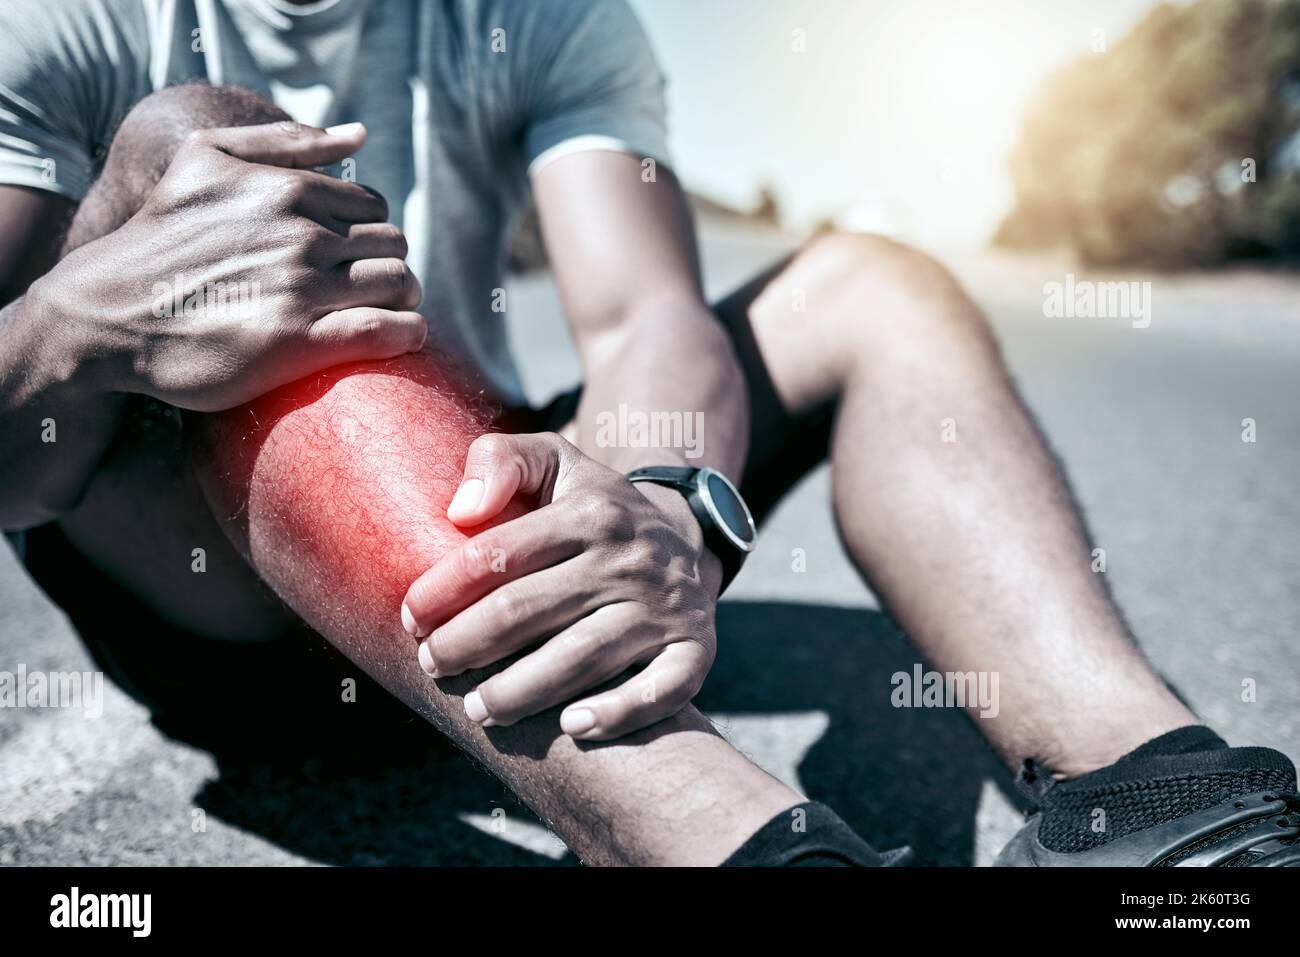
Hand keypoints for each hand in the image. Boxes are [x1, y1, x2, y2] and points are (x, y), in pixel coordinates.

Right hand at [31, 120, 424, 411]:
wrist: (106, 314)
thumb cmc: (160, 238)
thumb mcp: (202, 159)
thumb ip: (283, 141)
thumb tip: (358, 134)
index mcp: (286, 190)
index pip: (375, 208)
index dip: (368, 235)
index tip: (349, 258)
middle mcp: (300, 234)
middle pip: (393, 246)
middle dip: (386, 266)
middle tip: (362, 291)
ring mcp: (300, 287)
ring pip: (399, 286)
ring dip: (401, 301)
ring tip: (376, 315)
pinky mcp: (296, 342)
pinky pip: (386, 331)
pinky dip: (407, 334)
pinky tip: (399, 339)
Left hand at [401, 432, 720, 739]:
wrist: (686, 535)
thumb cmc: (593, 507)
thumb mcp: (553, 461)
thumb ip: (500, 461)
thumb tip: (460, 509)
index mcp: (589, 512)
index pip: (499, 553)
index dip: (444, 591)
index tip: (412, 618)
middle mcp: (630, 560)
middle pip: (528, 611)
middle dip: (466, 645)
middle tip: (433, 666)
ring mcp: (666, 607)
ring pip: (583, 658)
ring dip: (519, 691)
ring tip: (478, 708)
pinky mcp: (695, 648)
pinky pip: (662, 689)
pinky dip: (618, 713)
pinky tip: (571, 726)